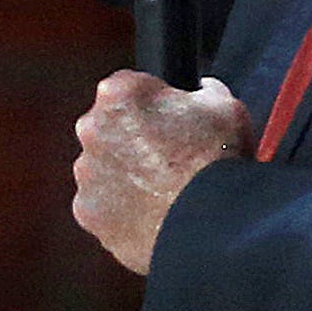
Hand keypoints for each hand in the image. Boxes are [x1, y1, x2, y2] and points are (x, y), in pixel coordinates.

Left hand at [73, 72, 251, 276]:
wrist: (210, 222)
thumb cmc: (215, 161)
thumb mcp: (225, 107)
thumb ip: (204, 91)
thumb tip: (201, 90)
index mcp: (119, 95)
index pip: (128, 88)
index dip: (154, 104)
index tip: (170, 120)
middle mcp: (92, 129)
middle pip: (109, 128)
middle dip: (133, 139)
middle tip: (169, 158)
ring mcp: (87, 173)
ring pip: (103, 169)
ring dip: (126, 175)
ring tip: (164, 189)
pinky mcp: (87, 211)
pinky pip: (102, 206)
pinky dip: (121, 209)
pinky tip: (151, 212)